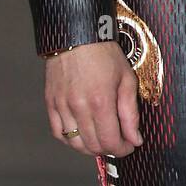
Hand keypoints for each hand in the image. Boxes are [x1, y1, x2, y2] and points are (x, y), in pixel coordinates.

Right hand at [44, 41, 143, 157]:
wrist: (78, 35)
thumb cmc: (104, 53)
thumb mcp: (127, 79)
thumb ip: (131, 113)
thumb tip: (135, 138)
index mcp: (101, 101)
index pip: (111, 141)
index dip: (122, 149)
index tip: (129, 146)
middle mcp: (79, 107)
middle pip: (93, 145)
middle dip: (109, 150)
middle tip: (118, 144)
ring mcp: (62, 106)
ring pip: (75, 143)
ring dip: (90, 148)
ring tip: (101, 142)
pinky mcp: (51, 103)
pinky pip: (58, 132)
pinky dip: (70, 140)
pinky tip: (81, 136)